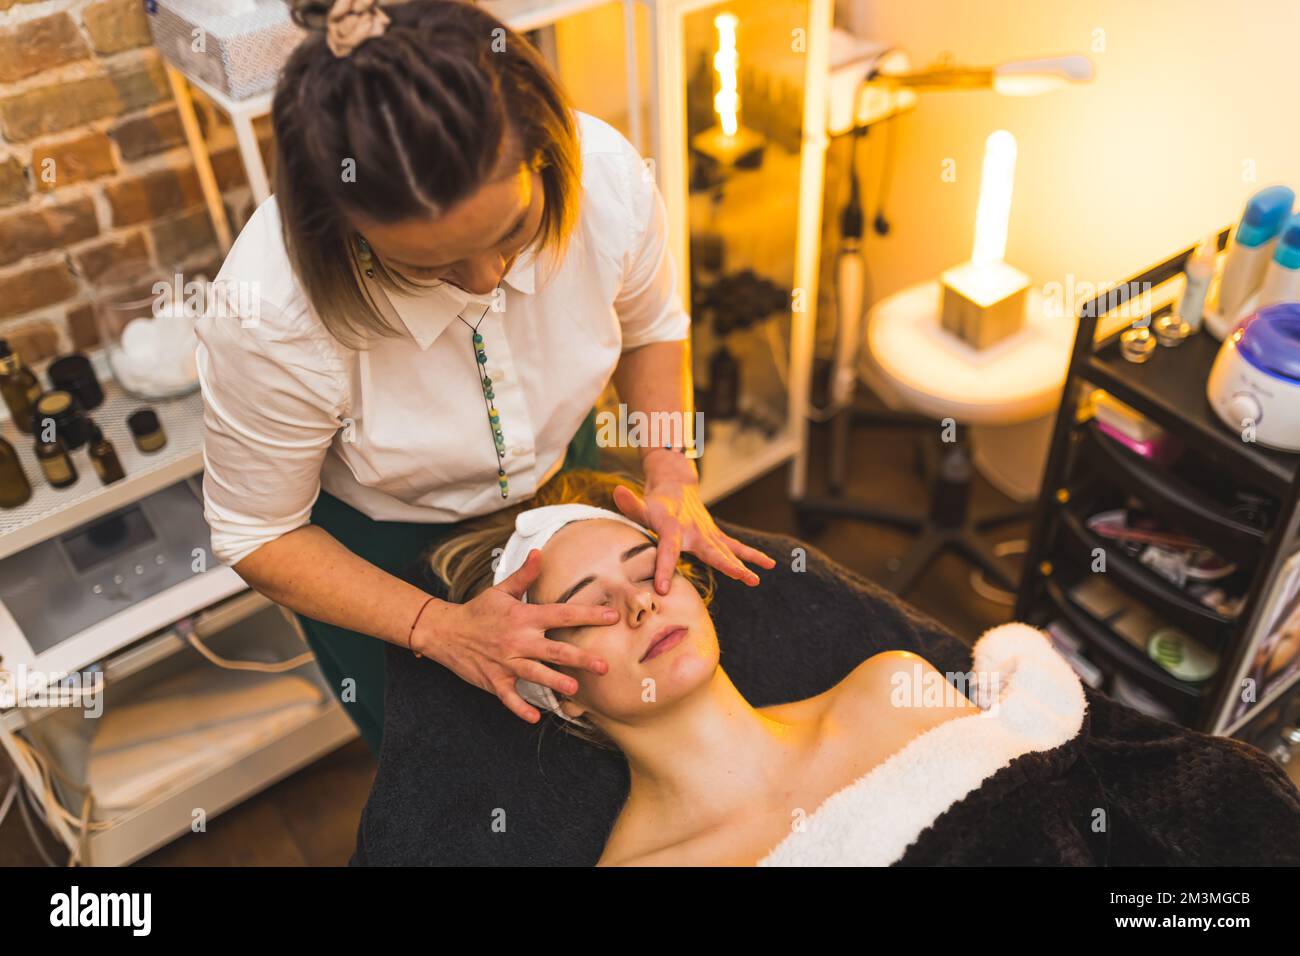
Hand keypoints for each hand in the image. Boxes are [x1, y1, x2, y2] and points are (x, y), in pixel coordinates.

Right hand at [418, 549, 617, 722]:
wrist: (445, 631)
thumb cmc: (478, 610)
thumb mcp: (501, 590)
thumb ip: (525, 575)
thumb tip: (539, 552)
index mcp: (524, 617)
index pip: (562, 613)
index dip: (588, 615)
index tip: (612, 617)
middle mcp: (518, 640)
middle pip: (554, 650)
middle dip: (580, 658)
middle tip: (603, 666)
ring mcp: (506, 662)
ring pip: (535, 674)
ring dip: (555, 682)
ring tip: (574, 689)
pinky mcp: (494, 680)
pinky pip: (509, 697)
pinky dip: (520, 708)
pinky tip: (536, 718)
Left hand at [612, 456, 775, 594]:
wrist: (677, 485)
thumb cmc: (655, 503)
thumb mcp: (642, 504)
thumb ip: (631, 505)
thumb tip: (617, 492)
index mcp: (672, 529)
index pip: (667, 551)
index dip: (664, 568)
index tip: (663, 589)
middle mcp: (694, 532)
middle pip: (711, 552)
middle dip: (725, 566)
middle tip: (740, 577)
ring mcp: (708, 534)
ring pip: (727, 551)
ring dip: (742, 564)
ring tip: (755, 579)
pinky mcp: (716, 536)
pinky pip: (736, 547)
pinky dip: (752, 555)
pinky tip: (770, 566)